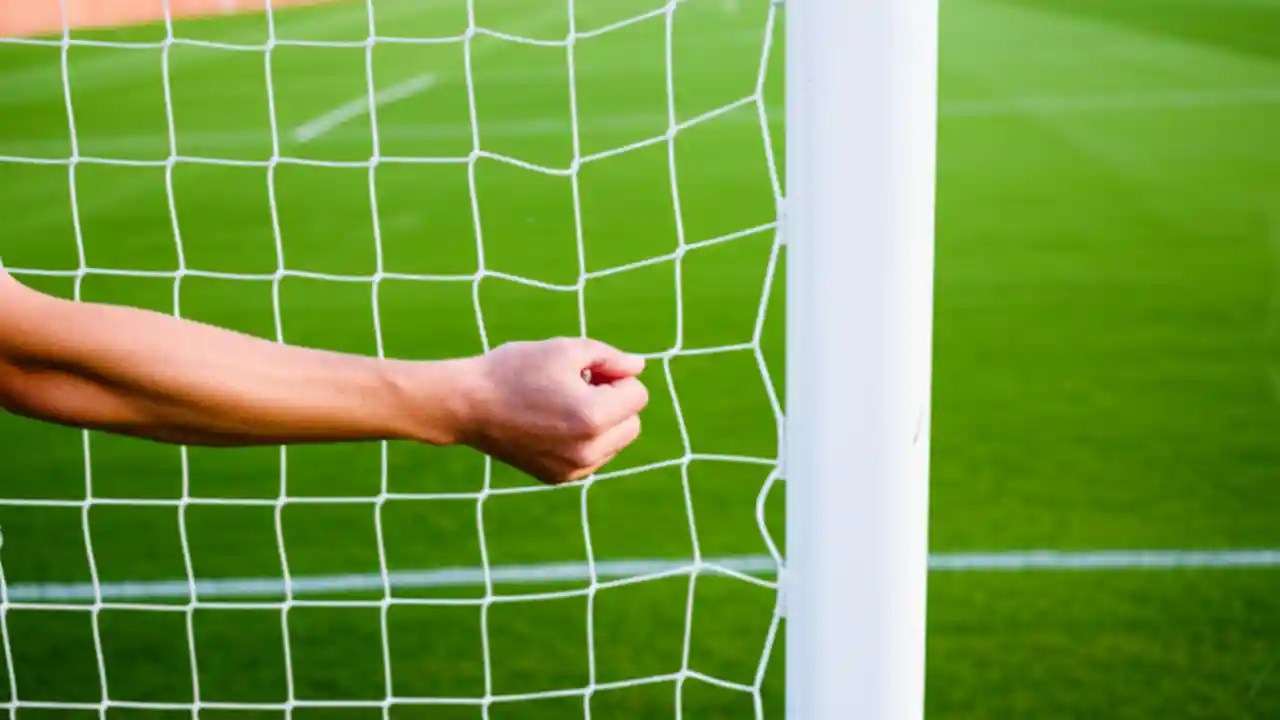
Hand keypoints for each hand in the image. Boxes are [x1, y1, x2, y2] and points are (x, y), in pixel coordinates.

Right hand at [458, 337, 648, 483]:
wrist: (468, 404)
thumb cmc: (516, 370)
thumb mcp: (565, 350)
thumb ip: (610, 357)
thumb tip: (639, 368)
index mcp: (593, 418)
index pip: (638, 395)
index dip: (615, 376)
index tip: (585, 371)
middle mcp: (588, 451)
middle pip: (633, 423)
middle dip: (614, 402)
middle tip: (575, 386)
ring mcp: (573, 469)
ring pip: (615, 442)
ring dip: (602, 422)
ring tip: (562, 404)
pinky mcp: (558, 478)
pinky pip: (593, 457)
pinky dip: (584, 440)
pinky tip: (552, 423)